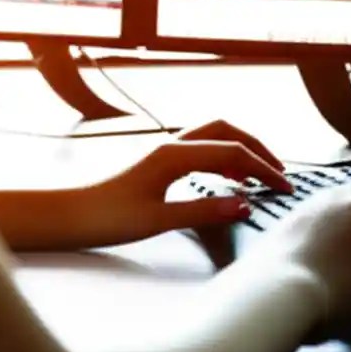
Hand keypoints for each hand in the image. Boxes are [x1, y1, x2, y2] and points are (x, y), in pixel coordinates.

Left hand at [67, 121, 292, 248]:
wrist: (66, 216)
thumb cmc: (105, 217)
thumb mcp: (159, 219)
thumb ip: (205, 210)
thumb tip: (245, 204)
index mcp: (174, 154)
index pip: (233, 151)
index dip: (263, 168)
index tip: (284, 186)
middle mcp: (172, 145)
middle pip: (227, 132)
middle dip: (258, 148)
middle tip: (279, 173)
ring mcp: (165, 151)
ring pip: (214, 137)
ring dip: (241, 151)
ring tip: (259, 176)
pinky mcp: (159, 162)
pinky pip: (201, 149)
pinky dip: (223, 159)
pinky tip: (228, 179)